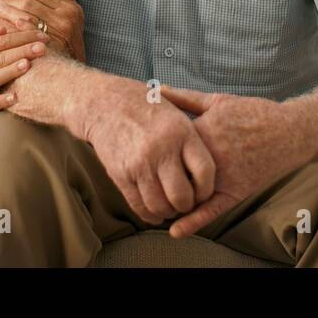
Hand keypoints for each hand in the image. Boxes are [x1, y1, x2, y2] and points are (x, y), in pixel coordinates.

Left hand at [0, 0, 84, 62]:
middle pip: (30, 0)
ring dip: (9, 9)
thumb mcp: (72, 13)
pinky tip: (6, 21)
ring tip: (1, 8)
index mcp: (71, 7)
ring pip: (25, 12)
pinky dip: (14, 22)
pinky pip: (24, 28)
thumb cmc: (68, 38)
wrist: (71, 69)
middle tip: (4, 0)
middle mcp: (65, 18)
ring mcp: (55, 32)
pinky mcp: (45, 44)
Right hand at [82, 82, 216, 225]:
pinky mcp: (120, 174)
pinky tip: (155, 211)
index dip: (206, 188)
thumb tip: (210, 170)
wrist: (107, 102)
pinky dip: (149, 214)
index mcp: (182, 133)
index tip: (203, 190)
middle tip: (186, 202)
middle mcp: (161, 150)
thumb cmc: (148, 108)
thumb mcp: (178, 111)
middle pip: (181, 196)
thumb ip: (194, 139)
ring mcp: (139, 164)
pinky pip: (138, 205)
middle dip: (186, 205)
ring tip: (170, 205)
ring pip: (159, 206)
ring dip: (167, 212)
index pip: (205, 172)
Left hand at [157, 87, 303, 238]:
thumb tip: (158, 90)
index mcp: (203, 131)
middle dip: (159, 175)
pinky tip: (176, 231)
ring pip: (189, 192)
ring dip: (172, 197)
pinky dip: (193, 222)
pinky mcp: (236, 192)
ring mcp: (224, 176)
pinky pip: (212, 210)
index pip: (165, 145)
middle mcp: (211, 156)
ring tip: (157, 199)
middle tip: (145, 177)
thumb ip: (185, 98)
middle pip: (173, 170)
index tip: (142, 148)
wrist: (289, 130)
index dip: (152, 148)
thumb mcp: (217, 101)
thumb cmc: (252, 112)